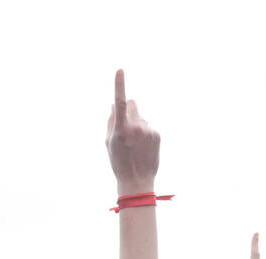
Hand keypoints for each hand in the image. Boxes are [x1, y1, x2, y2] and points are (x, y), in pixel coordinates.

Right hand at [106, 69, 159, 192]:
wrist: (137, 180)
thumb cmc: (119, 162)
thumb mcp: (109, 143)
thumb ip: (111, 121)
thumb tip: (114, 104)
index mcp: (120, 129)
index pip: (119, 102)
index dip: (119, 85)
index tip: (120, 70)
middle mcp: (135, 126)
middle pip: (132, 104)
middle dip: (129, 108)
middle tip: (126, 124)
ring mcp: (148, 130)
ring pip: (141, 117)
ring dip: (138, 124)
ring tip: (135, 144)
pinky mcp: (157, 134)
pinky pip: (149, 127)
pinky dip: (146, 133)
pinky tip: (143, 147)